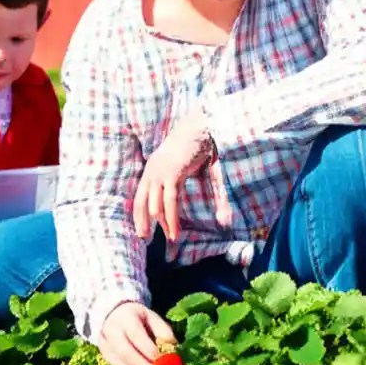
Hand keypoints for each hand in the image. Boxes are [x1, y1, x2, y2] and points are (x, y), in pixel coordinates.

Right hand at [98, 302, 176, 364]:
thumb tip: (173, 345)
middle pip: (124, 350)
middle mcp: (112, 329)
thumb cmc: (137, 316)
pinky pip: (113, 363)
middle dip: (141, 363)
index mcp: (127, 317)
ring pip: (117, 359)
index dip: (149, 349)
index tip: (161, 359)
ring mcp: (104, 340)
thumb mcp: (151, 316)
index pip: (136, 335)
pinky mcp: (102, 350)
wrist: (114, 312)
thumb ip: (162, 329)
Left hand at [134, 110, 232, 240]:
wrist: (204, 125)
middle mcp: (153, 170)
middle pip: (142, 202)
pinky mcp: (172, 174)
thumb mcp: (201, 171)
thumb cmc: (203, 144)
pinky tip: (174, 232)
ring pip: (156, 206)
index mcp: (154, 167)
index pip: (143, 194)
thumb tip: (223, 216)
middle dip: (143, 222)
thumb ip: (212, 195)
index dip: (142, 213)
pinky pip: (169, 201)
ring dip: (164, 225)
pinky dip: (171, 219)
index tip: (146, 228)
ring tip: (172, 239)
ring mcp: (161, 172)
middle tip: (145, 238)